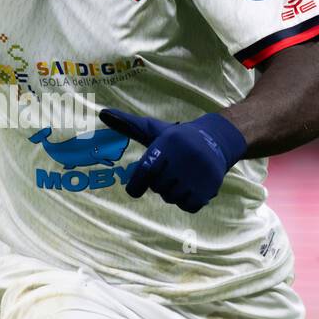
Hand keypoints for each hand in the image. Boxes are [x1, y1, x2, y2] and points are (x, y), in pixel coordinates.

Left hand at [98, 108, 247, 212]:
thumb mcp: (153, 129)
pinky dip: (188, 201)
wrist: (216, 140)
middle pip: (157, 188)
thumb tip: (103, 113)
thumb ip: (128, 125)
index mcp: (167, 144)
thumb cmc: (176, 138)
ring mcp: (197, 174)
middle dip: (160, 183)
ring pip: (172, 198)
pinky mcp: (209, 188)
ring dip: (173, 192)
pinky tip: (192, 186)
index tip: (135, 189)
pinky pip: (188, 206)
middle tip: (170, 172)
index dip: (136, 185)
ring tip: (182, 177)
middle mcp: (183, 158)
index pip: (145, 173)